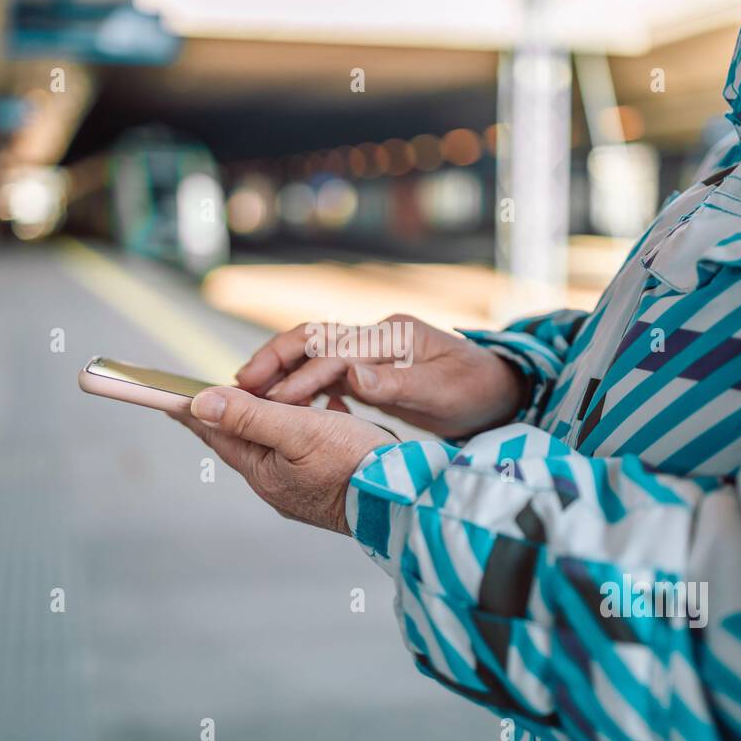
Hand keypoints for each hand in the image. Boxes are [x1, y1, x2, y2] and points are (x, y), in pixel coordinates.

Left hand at [173, 386, 394, 533]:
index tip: (170, 398)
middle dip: (228, 415)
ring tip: (255, 401)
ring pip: (274, 445)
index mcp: (263, 470)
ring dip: (264, 420)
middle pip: (243, 440)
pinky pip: (302, 450)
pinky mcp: (327, 484)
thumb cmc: (354, 463)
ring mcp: (302, 486)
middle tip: (207, 396)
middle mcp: (277, 483)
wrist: (402, 499)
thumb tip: (201, 403)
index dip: (195, 412)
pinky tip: (316, 414)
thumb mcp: (299, 430)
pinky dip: (299, 427)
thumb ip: (249, 415)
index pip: (218, 433)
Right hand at [235, 314, 529, 437]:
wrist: (500, 388)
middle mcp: (377, 336)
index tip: (273, 401)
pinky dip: (300, 381)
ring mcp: (372, 349)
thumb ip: (398, 384)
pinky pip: (325, 367)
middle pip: (313, 337)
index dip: (301, 376)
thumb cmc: (477, 390)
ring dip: (280, 367)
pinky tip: (286, 404)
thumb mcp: (444, 393)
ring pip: (313, 350)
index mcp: (394, 337)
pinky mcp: (370, 365)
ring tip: (249, 393)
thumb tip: (352, 375)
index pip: (334, 351)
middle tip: (239, 385)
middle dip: (274, 358)